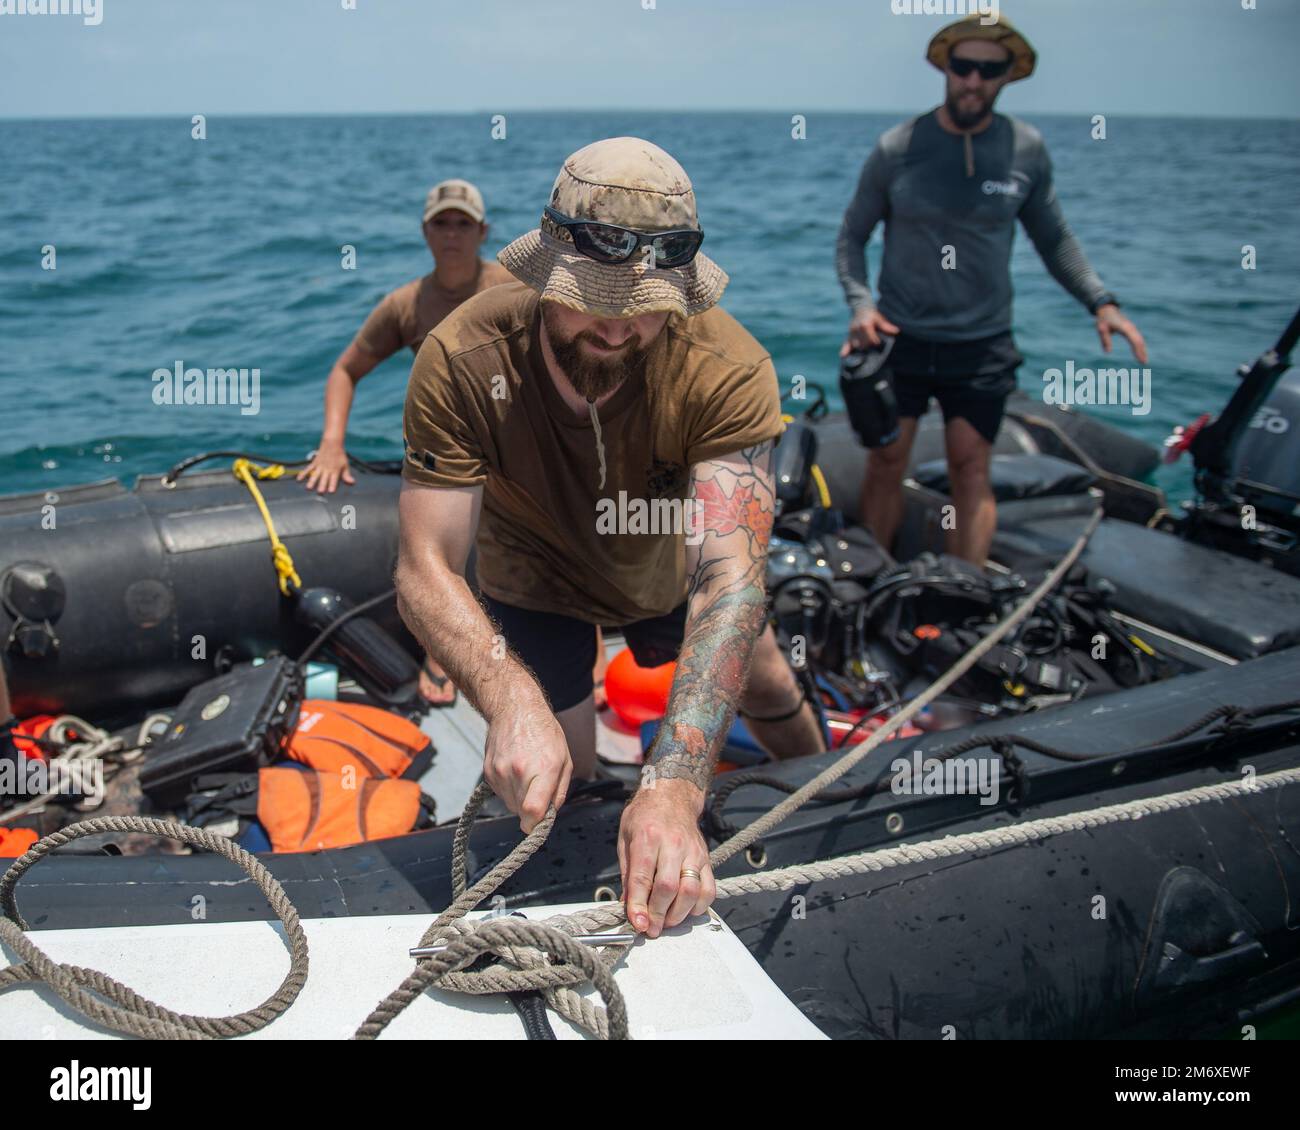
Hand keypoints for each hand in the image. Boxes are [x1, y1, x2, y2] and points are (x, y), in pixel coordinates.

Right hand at [297, 441, 354, 492]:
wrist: (332, 443)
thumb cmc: (340, 455)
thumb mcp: (345, 465)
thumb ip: (347, 475)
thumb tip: (352, 482)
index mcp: (335, 470)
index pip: (334, 479)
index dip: (332, 485)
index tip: (331, 491)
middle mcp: (327, 469)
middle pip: (324, 478)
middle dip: (322, 485)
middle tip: (320, 492)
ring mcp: (320, 466)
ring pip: (315, 474)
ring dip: (312, 481)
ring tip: (308, 488)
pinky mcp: (314, 463)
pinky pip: (308, 468)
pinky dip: (303, 473)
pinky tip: (299, 479)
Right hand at [483, 698, 572, 833]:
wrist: (515, 709)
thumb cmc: (545, 733)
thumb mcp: (565, 759)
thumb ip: (560, 791)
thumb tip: (549, 814)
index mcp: (544, 768)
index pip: (533, 811)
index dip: (535, 825)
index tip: (538, 824)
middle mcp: (519, 771)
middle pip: (521, 812)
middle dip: (531, 809)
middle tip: (538, 789)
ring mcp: (500, 771)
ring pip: (510, 804)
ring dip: (519, 799)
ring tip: (526, 775)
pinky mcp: (488, 772)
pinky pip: (500, 793)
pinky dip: (508, 789)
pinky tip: (514, 770)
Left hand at [618, 777, 715, 937]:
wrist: (671, 795)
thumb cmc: (644, 817)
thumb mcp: (625, 839)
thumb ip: (628, 874)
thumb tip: (628, 906)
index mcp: (647, 837)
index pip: (642, 877)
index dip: (639, 905)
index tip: (637, 924)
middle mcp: (673, 844)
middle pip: (668, 888)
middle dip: (658, 914)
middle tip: (651, 928)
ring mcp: (693, 852)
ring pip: (691, 891)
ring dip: (678, 914)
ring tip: (666, 921)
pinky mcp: (707, 859)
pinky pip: (709, 889)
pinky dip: (698, 906)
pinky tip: (686, 910)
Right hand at [841, 308, 899, 356]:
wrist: (861, 308)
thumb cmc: (872, 315)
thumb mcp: (880, 319)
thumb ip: (886, 326)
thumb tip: (896, 331)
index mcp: (865, 325)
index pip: (871, 339)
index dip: (876, 342)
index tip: (879, 343)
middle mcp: (857, 329)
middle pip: (864, 344)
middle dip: (869, 347)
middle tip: (873, 347)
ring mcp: (852, 332)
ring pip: (856, 345)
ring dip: (861, 349)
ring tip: (866, 351)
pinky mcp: (848, 335)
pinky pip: (846, 343)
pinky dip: (845, 350)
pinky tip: (843, 356)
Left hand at [1095, 304, 1147, 364]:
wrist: (1107, 309)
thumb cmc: (1103, 319)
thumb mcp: (1101, 329)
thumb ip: (1105, 340)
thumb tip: (1108, 352)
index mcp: (1125, 328)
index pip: (1134, 340)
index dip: (1138, 350)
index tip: (1140, 359)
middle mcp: (1131, 328)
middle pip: (1139, 341)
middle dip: (1142, 351)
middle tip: (1144, 363)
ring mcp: (1132, 328)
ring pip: (1140, 340)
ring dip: (1143, 349)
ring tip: (1144, 361)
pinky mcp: (1131, 329)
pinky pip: (1137, 338)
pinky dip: (1140, 346)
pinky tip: (1140, 353)